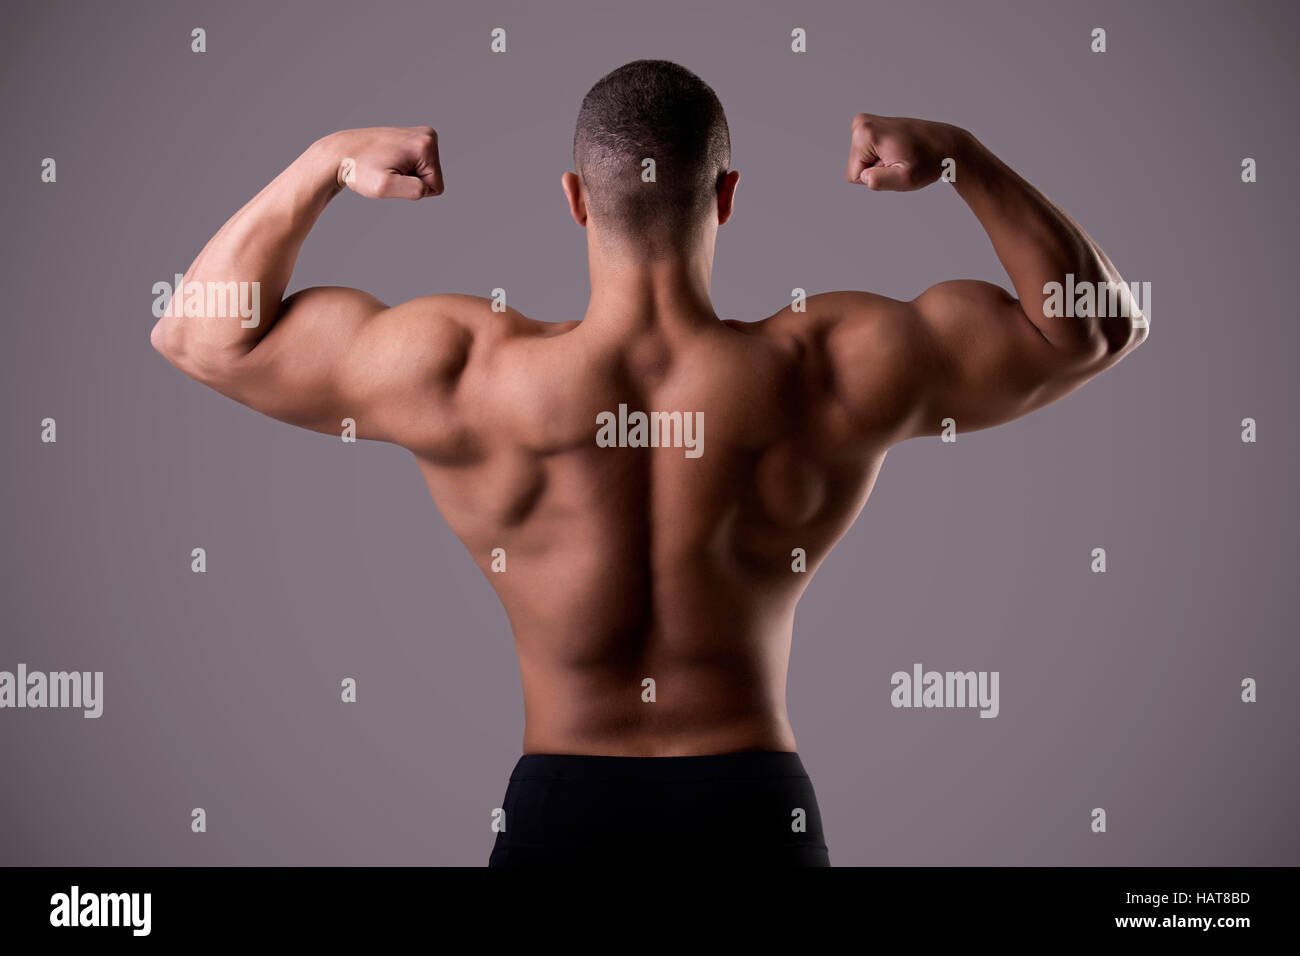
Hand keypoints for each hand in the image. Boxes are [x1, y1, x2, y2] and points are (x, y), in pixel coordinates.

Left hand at [326, 126, 443, 199]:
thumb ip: (413, 190)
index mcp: (426, 145)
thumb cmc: (360, 170)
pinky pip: (416, 165)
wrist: (339, 152)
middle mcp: (427, 135)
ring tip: (385, 165)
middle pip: (432, 178)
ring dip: (404, 175)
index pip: (436, 186)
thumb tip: (429, 187)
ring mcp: (419, 134)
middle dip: (409, 181)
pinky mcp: (411, 137)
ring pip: (424, 172)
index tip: (393, 177)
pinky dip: (401, 168)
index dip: (413, 189)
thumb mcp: (385, 187)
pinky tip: (385, 160)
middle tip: (387, 171)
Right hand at [845, 114, 957, 191]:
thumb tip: (863, 177)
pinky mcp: (870, 126)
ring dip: (882, 163)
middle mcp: (861, 123)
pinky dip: (883, 156)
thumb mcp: (905, 179)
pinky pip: (867, 154)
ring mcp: (865, 123)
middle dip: (878, 169)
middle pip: (856, 166)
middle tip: (900, 160)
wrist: (944, 142)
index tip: (895, 165)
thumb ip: (879, 181)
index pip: (854, 175)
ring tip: (901, 154)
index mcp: (865, 133)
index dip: (876, 176)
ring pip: (862, 161)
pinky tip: (899, 150)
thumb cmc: (928, 161)